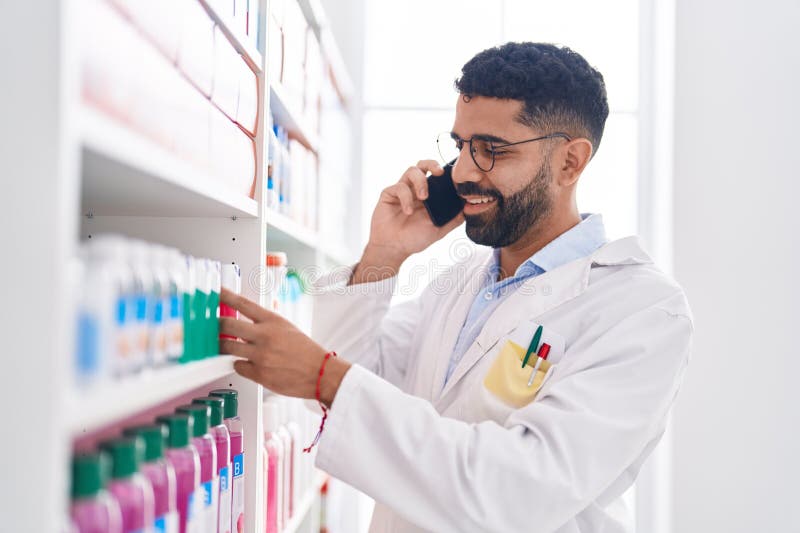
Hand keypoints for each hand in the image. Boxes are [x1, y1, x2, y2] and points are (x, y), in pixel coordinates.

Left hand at [218, 289, 351, 405]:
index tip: (215, 293)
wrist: (320, 373)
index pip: (243, 304)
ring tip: (220, 345)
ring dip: (221, 346)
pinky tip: (246, 363)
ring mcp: (260, 355)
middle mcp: (265, 336)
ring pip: (227, 347)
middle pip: (227, 325)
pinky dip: (239, 364)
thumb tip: (254, 316)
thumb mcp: (288, 328)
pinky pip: (238, 366)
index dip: (226, 296)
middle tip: (210, 325)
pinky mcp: (259, 374)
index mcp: (273, 321)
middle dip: (215, 325)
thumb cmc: (307, 351)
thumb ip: (268, 323)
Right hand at [352, 160, 463, 283]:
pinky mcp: (389, 194)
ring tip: (423, 197)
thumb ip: (454, 218)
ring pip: (411, 171)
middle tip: (439, 172)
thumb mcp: (439, 229)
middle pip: (423, 165)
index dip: (444, 172)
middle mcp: (415, 189)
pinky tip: (408, 211)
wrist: (394, 248)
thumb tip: (470, 208)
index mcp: (428, 195)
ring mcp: (402, 190)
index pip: (436, 176)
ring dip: (420, 182)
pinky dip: (405, 198)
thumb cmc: (414, 239)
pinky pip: (398, 187)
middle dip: (432, 164)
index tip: (453, 177)